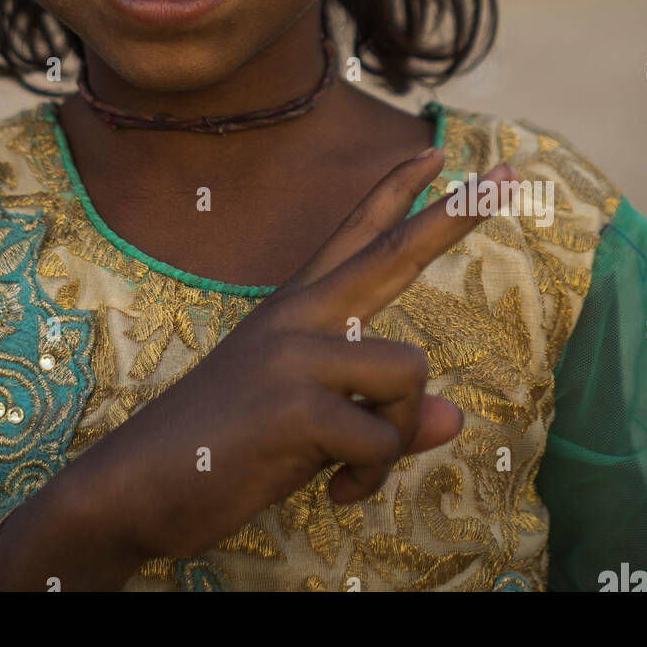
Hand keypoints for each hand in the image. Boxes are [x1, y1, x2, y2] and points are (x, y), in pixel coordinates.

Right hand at [76, 149, 518, 563]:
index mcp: (297, 311)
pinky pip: (381, 441)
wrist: (138, 483)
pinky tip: (331, 493)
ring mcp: (296, 353)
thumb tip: (453, 419)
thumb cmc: (227, 448)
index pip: (353, 236)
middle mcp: (299, 316)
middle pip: (392, 253)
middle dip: (454, 215)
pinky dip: (368, 480)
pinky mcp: (296, 404)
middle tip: (507, 177)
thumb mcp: (311, 425)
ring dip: (392, 439)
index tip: (434, 154)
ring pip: (408, 377)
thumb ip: (378, 411)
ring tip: (349, 470)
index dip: (395, 193)